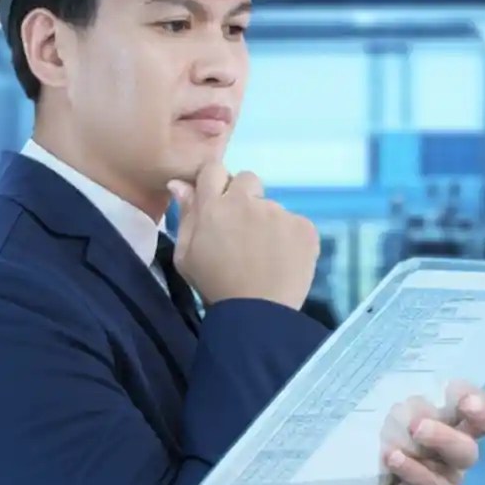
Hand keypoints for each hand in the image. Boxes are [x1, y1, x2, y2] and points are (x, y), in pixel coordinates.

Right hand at [167, 160, 319, 308]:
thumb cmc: (215, 287)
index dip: (216, 182)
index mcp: (214, 207)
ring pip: (272, 207)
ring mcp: (279, 213)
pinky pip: (295, 224)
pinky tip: (283, 260)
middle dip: (244, 197)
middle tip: (243, 231)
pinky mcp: (304, 227)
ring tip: (264, 256)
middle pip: (247, 180)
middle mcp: (247, 202)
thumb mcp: (187, 256)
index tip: (219, 200)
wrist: (257, 315)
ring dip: (267, 223)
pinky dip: (290, 238)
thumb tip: (180, 184)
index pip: (213, 169)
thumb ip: (186, 216)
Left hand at [374, 380, 484, 484]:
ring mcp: (451, 472)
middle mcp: (461, 445)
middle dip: (468, 418)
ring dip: (440, 438)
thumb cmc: (390, 431)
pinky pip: (429, 482)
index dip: (481, 403)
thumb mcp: (399, 409)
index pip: (483, 408)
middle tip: (425, 418)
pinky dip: (411, 467)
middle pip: (479, 431)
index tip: (464, 395)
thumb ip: (410, 396)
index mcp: (458, 421)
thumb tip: (406, 375)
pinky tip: (393, 457)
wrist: (370, 476)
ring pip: (461, 454)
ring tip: (415, 429)